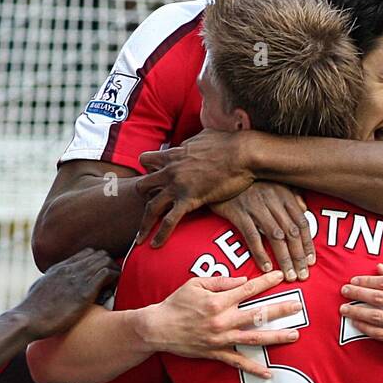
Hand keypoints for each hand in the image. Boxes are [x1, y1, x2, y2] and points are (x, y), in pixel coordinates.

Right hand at [12, 247, 120, 339]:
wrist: (27, 319)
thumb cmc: (32, 312)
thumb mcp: (40, 290)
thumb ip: (50, 284)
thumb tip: (53, 288)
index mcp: (59, 268)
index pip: (86, 253)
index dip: (98, 262)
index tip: (101, 275)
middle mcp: (69, 268)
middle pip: (98, 254)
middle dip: (109, 265)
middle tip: (111, 281)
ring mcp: (77, 278)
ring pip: (105, 260)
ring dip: (114, 271)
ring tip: (113, 285)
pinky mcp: (84, 291)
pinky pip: (107, 274)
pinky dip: (114, 279)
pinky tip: (111, 290)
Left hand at [135, 131, 254, 246]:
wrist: (243, 152)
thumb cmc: (230, 142)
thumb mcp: (204, 136)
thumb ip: (193, 142)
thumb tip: (193, 143)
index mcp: (174, 154)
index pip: (146, 160)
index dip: (147, 170)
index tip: (151, 178)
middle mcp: (171, 170)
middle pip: (142, 185)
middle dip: (142, 198)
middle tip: (148, 209)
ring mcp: (178, 186)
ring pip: (150, 206)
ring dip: (144, 223)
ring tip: (140, 238)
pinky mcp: (189, 200)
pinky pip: (169, 221)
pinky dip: (160, 235)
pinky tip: (156, 246)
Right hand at [138, 270, 300, 377]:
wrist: (157, 328)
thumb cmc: (175, 304)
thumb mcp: (195, 284)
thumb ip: (220, 281)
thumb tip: (243, 280)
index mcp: (218, 301)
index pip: (248, 289)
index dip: (266, 281)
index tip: (281, 276)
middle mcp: (223, 320)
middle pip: (258, 314)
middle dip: (281, 309)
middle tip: (299, 307)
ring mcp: (221, 339)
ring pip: (254, 338)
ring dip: (276, 337)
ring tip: (294, 335)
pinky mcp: (216, 353)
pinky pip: (238, 362)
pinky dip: (253, 368)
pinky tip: (268, 373)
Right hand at [210, 182, 313, 281]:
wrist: (220, 170)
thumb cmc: (249, 180)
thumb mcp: (273, 182)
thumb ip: (291, 194)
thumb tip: (305, 209)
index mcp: (283, 193)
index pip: (302, 222)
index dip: (308, 243)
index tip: (311, 261)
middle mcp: (272, 200)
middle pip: (291, 232)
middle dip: (298, 256)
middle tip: (302, 276)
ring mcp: (256, 206)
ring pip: (275, 236)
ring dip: (284, 258)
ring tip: (288, 275)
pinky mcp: (238, 213)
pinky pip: (252, 236)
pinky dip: (261, 253)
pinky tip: (266, 267)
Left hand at [339, 263, 382, 354]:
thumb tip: (379, 267)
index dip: (367, 281)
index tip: (354, 280)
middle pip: (379, 298)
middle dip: (358, 294)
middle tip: (344, 291)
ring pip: (377, 316)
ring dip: (357, 312)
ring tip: (343, 309)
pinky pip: (382, 333)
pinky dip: (367, 328)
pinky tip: (356, 323)